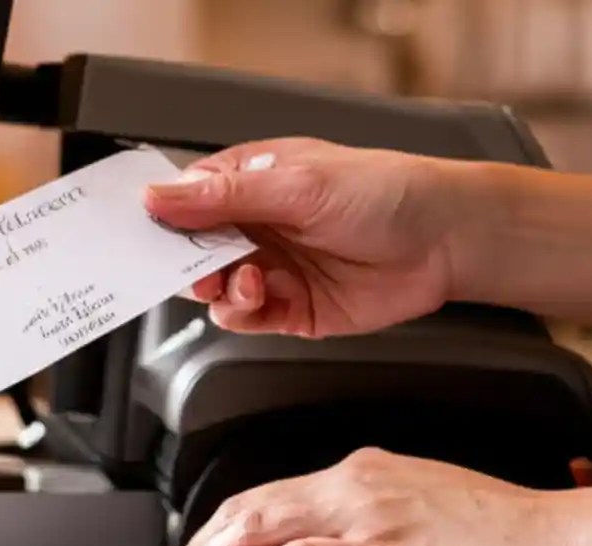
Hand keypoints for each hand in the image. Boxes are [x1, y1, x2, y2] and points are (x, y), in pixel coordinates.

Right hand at [144, 138, 465, 337]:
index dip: (162, 216)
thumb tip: (159, 195)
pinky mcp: (292, 308)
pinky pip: (246, 318)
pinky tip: (263, 295)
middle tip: (193, 266)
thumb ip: (223, 197)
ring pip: (214, 289)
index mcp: (251, 182)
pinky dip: (244, 312)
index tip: (144, 230)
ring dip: (218, 289)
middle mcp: (258, 226)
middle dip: (185, 262)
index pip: (187, 199)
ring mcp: (273, 268)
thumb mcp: (296, 184)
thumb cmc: (387, 193)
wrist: (447, 241)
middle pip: (193, 250)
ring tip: (245, 280)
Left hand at [149, 448, 554, 545]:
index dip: (221, 527)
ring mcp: (364, 517)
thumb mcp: (414, 505)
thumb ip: (362, 516)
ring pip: (260, 528)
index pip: (267, 494)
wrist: (549, 540)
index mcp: (359, 472)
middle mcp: (352, 485)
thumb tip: (321, 543)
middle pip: (249, 508)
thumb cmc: (494, 529)